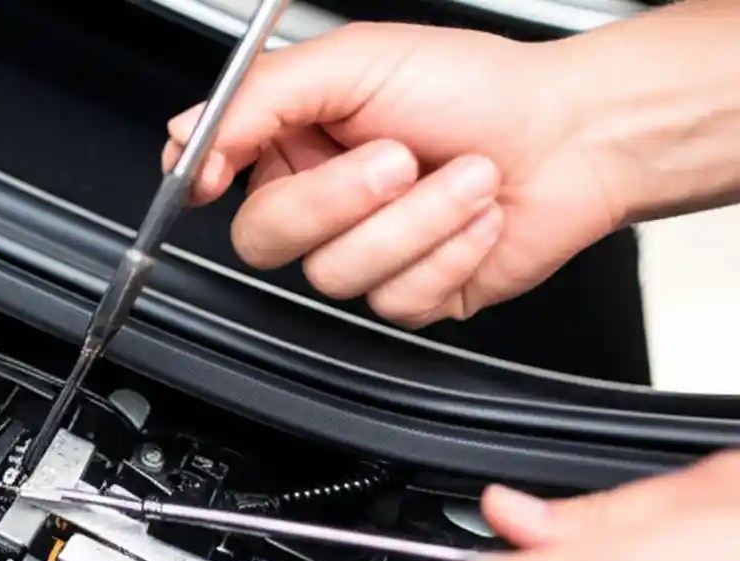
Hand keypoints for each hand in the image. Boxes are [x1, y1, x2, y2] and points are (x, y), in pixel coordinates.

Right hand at [162, 23, 627, 327]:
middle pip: (265, 237)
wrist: (573, 138)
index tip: (214, 175)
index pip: (213, 173)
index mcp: (296, 139)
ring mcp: (362, 253)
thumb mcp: (356, 61)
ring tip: (462, 176)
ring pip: (334, 273)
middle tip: (396, 158)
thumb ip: (264, 94)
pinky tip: (474, 218)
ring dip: (415, 220)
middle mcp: (321, 200)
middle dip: (338, 199)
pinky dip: (447, 252)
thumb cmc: (478, 88)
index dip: (205, 179)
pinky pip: (393, 299)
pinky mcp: (406, 294)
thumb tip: (189, 128)